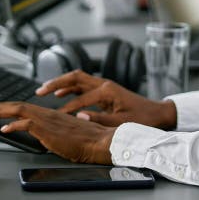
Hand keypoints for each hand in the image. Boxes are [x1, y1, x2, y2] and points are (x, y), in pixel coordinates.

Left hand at [0, 101, 113, 163]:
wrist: (99, 141)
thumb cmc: (86, 140)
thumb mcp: (63, 134)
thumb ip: (50, 131)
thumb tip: (41, 134)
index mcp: (49, 114)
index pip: (22, 107)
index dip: (4, 107)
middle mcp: (46, 113)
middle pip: (16, 105)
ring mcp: (47, 120)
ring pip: (18, 109)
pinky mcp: (49, 129)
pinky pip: (27, 123)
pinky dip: (14, 125)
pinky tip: (4, 129)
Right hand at [36, 69, 176, 128]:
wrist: (158, 113)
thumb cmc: (143, 119)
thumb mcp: (122, 122)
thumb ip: (100, 119)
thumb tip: (79, 117)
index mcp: (108, 91)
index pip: (81, 98)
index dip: (67, 108)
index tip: (54, 117)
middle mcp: (104, 84)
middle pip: (75, 77)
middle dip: (56, 83)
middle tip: (40, 91)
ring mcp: (104, 85)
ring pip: (78, 79)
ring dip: (61, 83)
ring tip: (44, 90)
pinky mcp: (105, 90)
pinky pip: (83, 85)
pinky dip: (70, 88)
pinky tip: (61, 95)